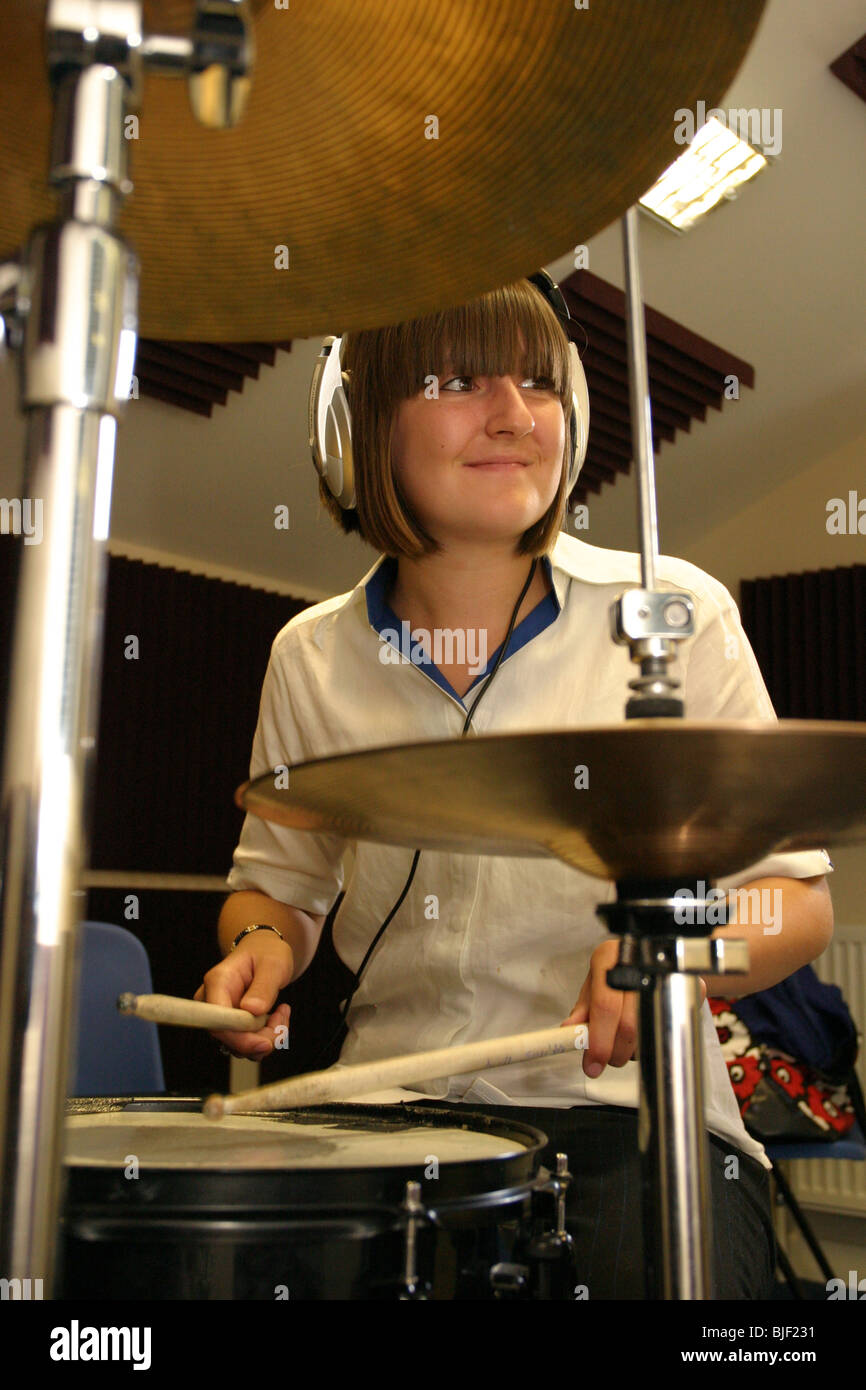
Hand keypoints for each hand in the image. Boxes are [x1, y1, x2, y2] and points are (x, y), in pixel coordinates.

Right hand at [195, 932, 293, 1059]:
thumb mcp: (273, 964)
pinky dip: (266, 1037)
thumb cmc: (267, 954)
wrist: (263, 953)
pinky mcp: (229, 1026)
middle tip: (283, 1017)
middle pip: (229, 1037)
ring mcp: (219, 1016)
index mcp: (217, 982)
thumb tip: (251, 1010)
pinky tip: (277, 1018)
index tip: (266, 1042)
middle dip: (261, 1038)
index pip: (218, 1021)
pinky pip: (246, 1043)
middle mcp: (211, 1002)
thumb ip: (263, 987)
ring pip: (239, 1045)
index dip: (240, 1038)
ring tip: (282, 1012)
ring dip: (268, 1037)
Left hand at [562, 940, 706, 1078]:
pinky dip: (654, 1040)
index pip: (605, 1006)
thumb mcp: (594, 981)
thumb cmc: (618, 967)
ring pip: (649, 1032)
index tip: (593, 1064)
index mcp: (608, 957)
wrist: (652, 950)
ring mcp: (666, 975)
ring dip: (634, 1049)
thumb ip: (583, 1008)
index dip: (599, 1040)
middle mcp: (638, 963)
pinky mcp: (688, 987)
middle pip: (629, 1025)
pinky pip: (670, 1028)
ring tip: (625, 1038)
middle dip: (615, 1052)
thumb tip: (570, 1030)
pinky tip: (645, 1029)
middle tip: (607, 1059)